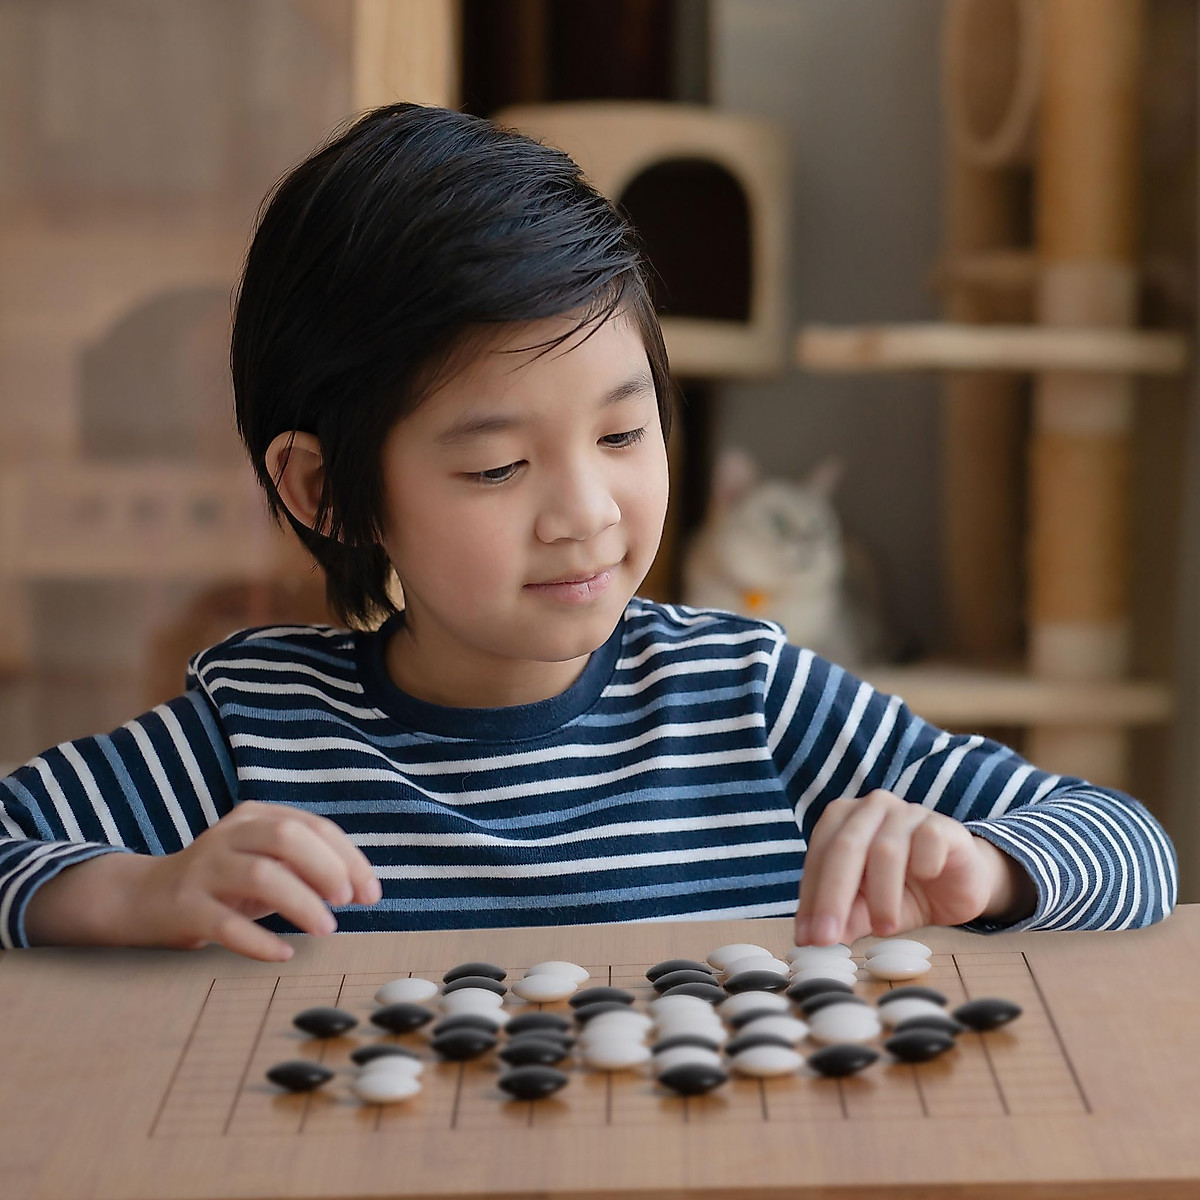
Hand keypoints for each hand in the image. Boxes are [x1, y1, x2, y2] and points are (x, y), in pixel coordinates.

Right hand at [24, 801, 381, 960]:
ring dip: (301, 903)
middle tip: (346, 901)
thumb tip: (360, 886)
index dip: (348, 858)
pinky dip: (259, 941)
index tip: (370, 892)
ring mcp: (204, 869)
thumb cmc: (224, 881)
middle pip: (286, 837)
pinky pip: (225, 925)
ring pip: (260, 876)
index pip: (313, 827)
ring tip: (325, 928)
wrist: (144, 898)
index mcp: (255, 817)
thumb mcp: (264, 862)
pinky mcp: (184, 908)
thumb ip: (305, 865)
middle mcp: (229, 835)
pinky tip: (283, 954)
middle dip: (326, 868)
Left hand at [793, 790, 1033, 945]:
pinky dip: (923, 866)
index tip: (807, 938)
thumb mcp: (868, 909)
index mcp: (842, 819)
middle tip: (826, 938)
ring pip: (885, 850)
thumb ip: (842, 917)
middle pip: (845, 848)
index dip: (810, 898)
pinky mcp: (941, 824)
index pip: (818, 857)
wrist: (959, 886)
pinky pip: (927, 841)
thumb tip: (812, 939)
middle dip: (832, 897)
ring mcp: (906, 812)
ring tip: (883, 928)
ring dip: (881, 895)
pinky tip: (926, 880)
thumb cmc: (904, 891)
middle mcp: (871, 808)